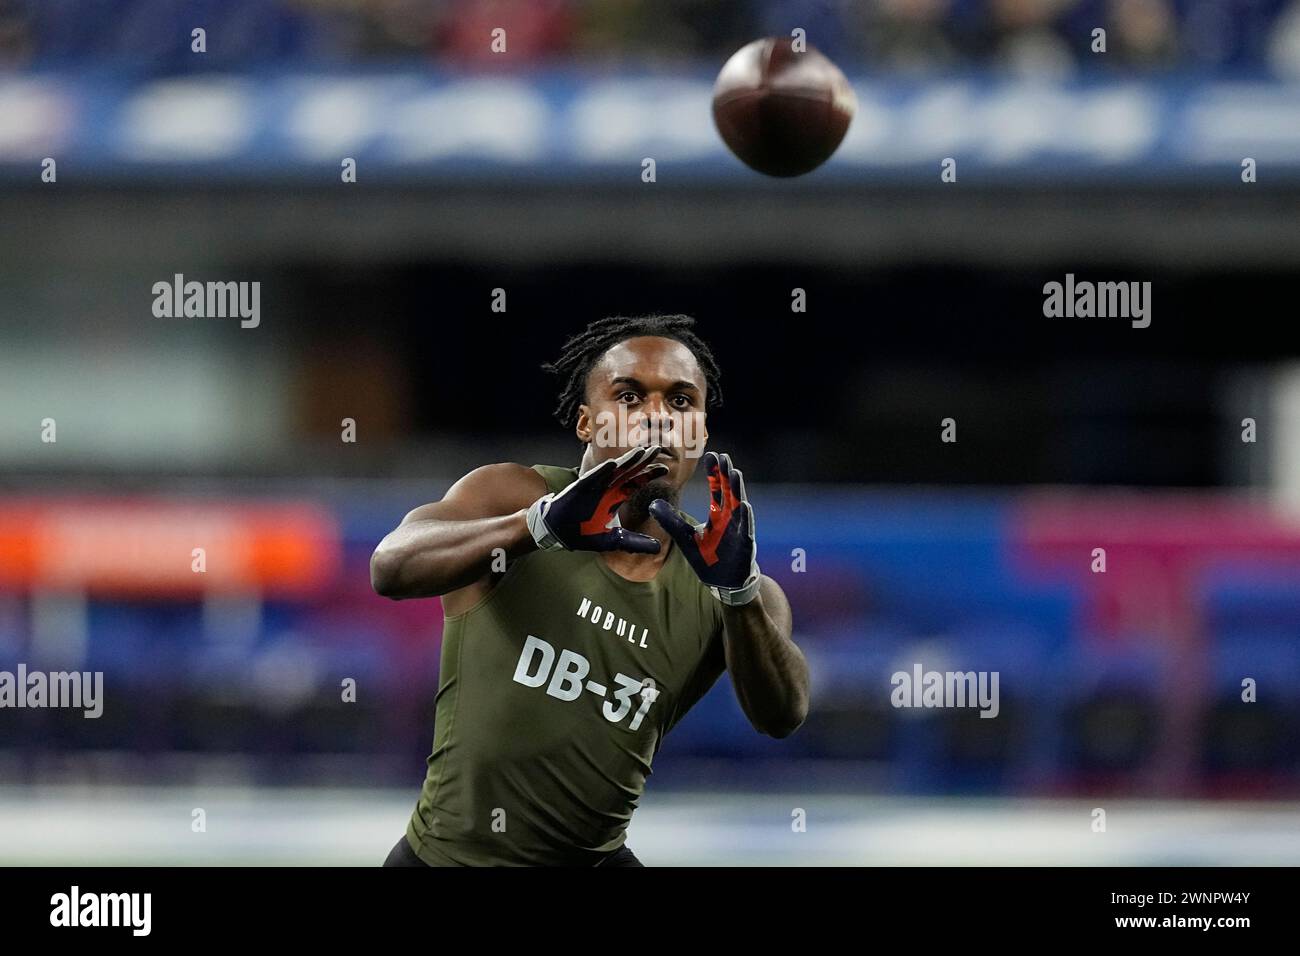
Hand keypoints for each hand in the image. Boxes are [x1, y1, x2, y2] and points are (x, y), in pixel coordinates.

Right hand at [526, 445, 669, 553]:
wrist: (558, 533)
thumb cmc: (583, 533)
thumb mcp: (613, 540)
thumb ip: (634, 542)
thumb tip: (657, 548)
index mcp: (615, 497)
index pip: (636, 483)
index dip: (649, 475)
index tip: (666, 470)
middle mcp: (606, 489)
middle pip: (628, 471)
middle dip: (642, 460)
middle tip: (658, 448)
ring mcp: (593, 487)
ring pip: (612, 470)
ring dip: (626, 461)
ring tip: (640, 451)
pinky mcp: (579, 489)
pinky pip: (591, 478)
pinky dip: (601, 471)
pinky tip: (612, 464)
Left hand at [649, 451, 760, 604]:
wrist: (724, 582)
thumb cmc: (708, 558)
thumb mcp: (684, 537)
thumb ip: (670, 521)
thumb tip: (652, 504)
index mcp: (718, 515)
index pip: (717, 489)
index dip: (714, 473)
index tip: (711, 455)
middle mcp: (730, 519)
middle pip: (729, 492)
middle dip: (726, 475)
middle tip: (724, 456)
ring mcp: (739, 530)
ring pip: (739, 506)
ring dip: (737, 490)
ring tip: (735, 473)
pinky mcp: (744, 544)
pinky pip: (746, 529)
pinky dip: (745, 517)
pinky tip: (744, 505)